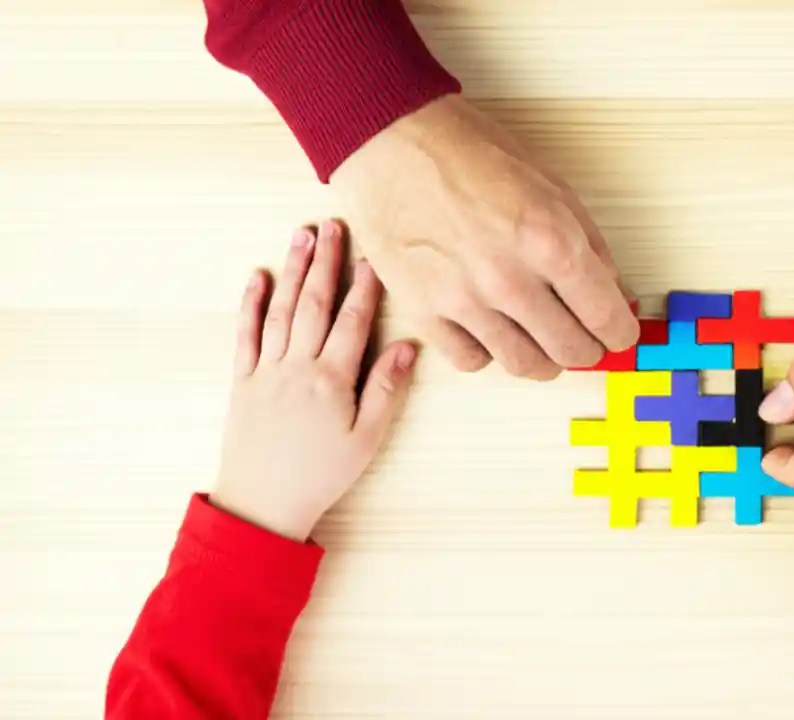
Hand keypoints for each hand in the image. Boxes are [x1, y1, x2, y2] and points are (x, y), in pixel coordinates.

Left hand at [211, 221, 418, 540]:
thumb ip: (386, 389)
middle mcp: (296, 368)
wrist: (262, 505)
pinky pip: (245, 334)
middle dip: (326, 262)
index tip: (375, 253)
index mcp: (331, 381)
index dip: (366, 285)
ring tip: (302, 235)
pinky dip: (250, 304)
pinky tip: (257, 276)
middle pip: (314, 304)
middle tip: (334, 224)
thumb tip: (407, 345)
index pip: (353, 321)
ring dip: (292, 270)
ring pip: (280, 310)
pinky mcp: (243, 381)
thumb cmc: (322, 475)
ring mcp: (266, 371)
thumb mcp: (367, 439)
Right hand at [330, 95, 638, 379]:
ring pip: (523, 364)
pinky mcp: (423, 311)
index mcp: (551, 241)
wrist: (390, 140)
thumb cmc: (469, 152)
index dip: (620, 333)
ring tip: (542, 340)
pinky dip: (489, 351)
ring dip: (542, 359)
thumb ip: (588, 244)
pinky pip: (471, 360)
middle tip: (585, 340)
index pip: (606, 318)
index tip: (618, 333)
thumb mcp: (551, 185)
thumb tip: (611, 292)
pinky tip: (492, 328)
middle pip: (570, 351)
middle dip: (587, 350)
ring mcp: (463, 300)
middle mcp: (509, 279)